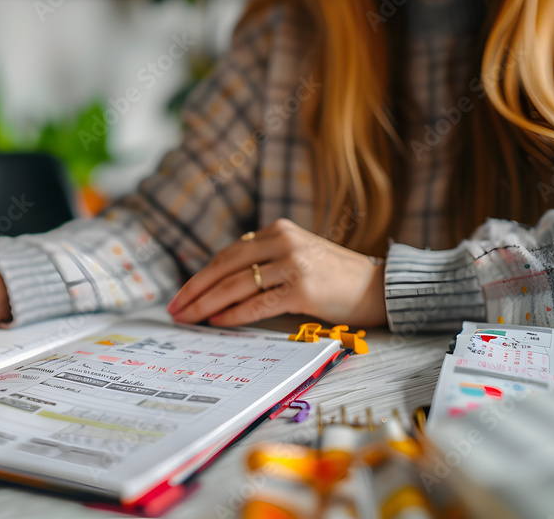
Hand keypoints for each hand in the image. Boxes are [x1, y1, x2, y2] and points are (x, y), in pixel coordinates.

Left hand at [167, 219, 385, 327]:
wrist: (378, 287)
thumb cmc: (334, 278)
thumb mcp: (297, 256)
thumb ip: (264, 262)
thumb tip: (219, 287)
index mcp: (278, 230)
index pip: (228, 253)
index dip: (201, 275)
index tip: (182, 295)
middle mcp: (284, 241)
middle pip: (225, 266)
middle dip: (196, 289)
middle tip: (175, 309)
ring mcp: (294, 263)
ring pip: (237, 284)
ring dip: (207, 304)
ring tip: (190, 319)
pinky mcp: (304, 288)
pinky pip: (259, 303)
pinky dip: (234, 314)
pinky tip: (218, 322)